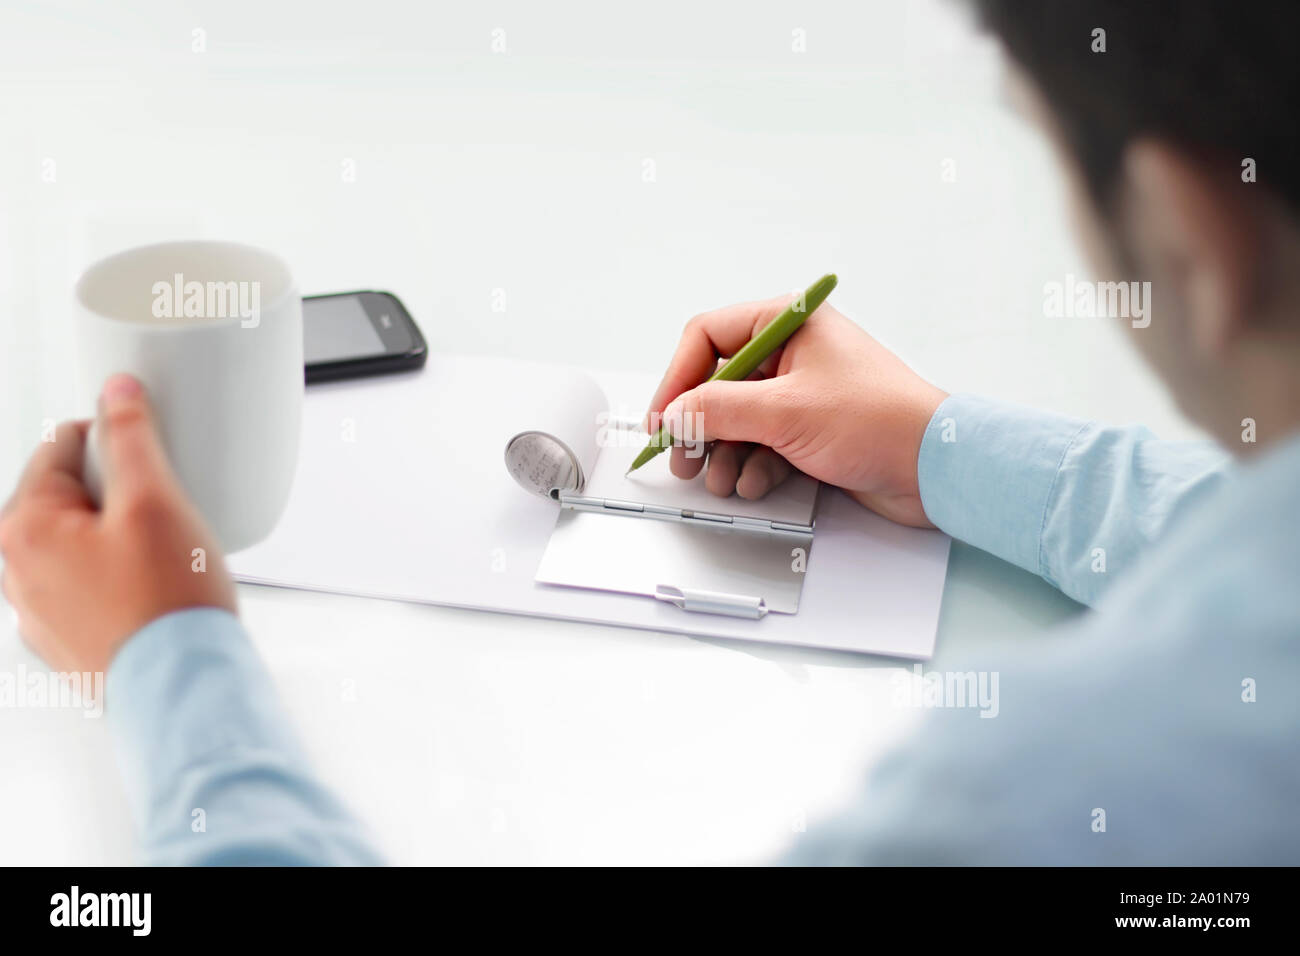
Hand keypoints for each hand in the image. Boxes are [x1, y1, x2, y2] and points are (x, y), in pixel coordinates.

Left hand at [0, 374, 235, 675]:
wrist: (182, 689)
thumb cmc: (166, 605)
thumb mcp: (155, 500)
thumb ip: (132, 436)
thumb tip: (117, 393)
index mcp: (23, 529)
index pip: (59, 446)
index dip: (111, 438)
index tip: (147, 453)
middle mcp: (16, 572)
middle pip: (68, 496)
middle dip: (116, 493)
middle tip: (163, 510)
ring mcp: (39, 612)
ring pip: (80, 543)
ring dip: (119, 537)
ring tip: (165, 554)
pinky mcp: (67, 641)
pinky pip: (90, 587)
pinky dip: (120, 579)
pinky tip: (156, 589)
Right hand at [644, 294, 947, 527]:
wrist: (935, 468)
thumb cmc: (881, 421)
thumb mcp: (786, 412)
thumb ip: (719, 410)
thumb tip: (676, 413)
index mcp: (788, 324)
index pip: (708, 336)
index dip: (678, 378)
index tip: (664, 419)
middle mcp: (792, 353)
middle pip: (717, 383)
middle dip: (698, 425)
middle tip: (682, 458)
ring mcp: (801, 393)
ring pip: (736, 419)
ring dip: (724, 453)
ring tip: (723, 478)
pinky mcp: (810, 430)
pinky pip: (761, 443)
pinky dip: (752, 465)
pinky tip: (757, 482)